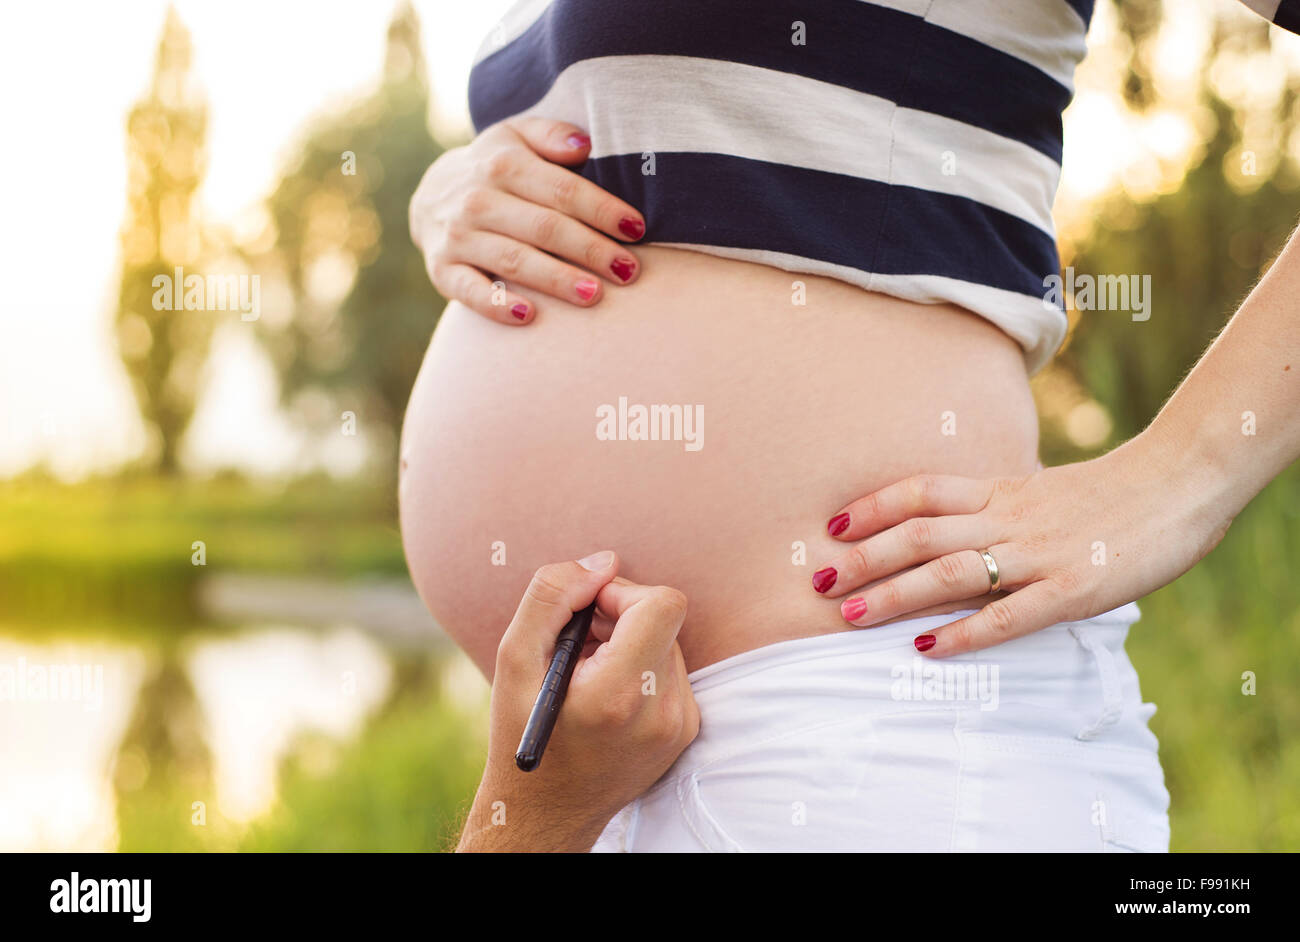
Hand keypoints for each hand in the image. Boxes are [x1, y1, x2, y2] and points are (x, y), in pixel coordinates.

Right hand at [409, 117, 645, 324]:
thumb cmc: (495, 168)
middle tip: (628, 270)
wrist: (431, 195)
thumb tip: (584, 145)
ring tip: (594, 294)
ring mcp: (458, 237)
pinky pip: (470, 292)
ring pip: (514, 261)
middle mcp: (477, 200)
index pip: (562, 190)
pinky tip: (530, 316)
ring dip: (556, 280)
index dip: (602, 210)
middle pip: (544, 228)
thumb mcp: (517, 137)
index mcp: (503, 164)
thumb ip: (551, 134)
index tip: (636, 229)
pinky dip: (497, 306)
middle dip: (590, 250)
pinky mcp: (442, 270)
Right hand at [457, 551, 698, 851]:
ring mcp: (680, 724)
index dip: (622, 593)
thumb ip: (553, 597)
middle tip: (579, 644)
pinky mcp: (687, 730)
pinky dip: (642, 668)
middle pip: (663, 620)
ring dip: (630, 643)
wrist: (545, 811)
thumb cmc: (523, 730)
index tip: (589, 612)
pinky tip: (607, 693)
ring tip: (588, 673)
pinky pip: (674, 670)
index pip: (662, 605)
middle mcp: (662, 711)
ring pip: (669, 642)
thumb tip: (604, 562)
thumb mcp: (515, 658)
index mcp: (620, 692)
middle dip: (620, 618)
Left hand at [810, 437, 1230, 656]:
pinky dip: (964, 633)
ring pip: (951, 572)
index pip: (921, 491)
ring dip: (894, 595)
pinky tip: (928, 650)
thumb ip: (998, 507)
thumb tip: (955, 527)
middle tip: (819, 582)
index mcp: (1001, 491)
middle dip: (865, 558)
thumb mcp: (1041, 490)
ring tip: (850, 616)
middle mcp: (1008, 518)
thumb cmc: (1112, 493)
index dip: (873, 507)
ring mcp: (1038, 554)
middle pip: (920, 533)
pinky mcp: (1071, 590)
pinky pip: (1008, 615)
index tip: (832, 526)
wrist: (1181, 482)